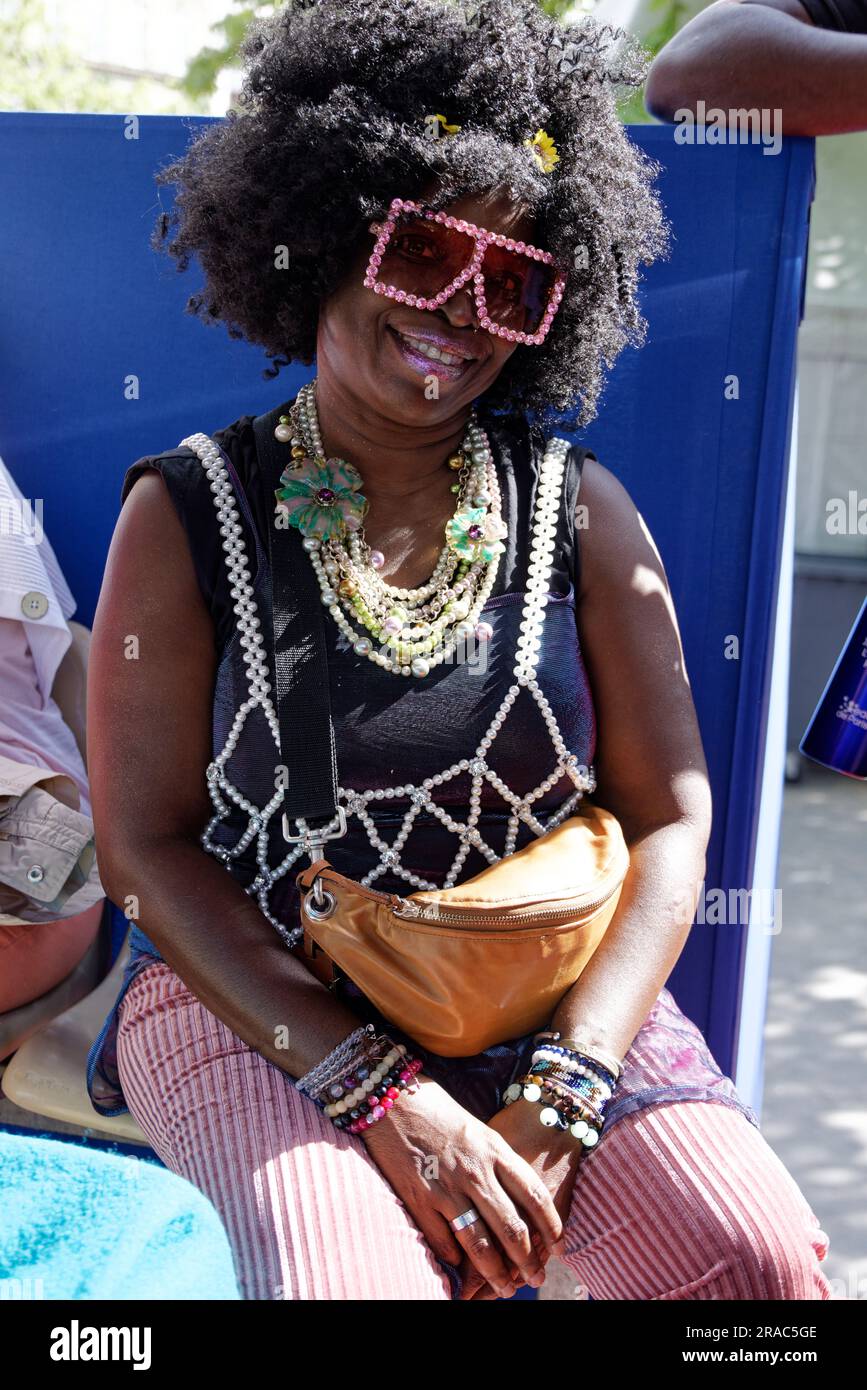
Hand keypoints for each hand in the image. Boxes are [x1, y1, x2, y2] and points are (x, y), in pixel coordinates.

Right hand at [359, 1076, 562, 1298]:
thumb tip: (520, 1202)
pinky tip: (462, 1270)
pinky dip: (456, 1261)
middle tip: (537, 1278)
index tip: (559, 1247)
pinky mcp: (419, 1198)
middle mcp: (475, 1171)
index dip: (552, 1227)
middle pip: (512, 1227)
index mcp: (495, 1150)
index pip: (535, 1195)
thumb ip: (499, 1164)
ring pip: (480, 1243)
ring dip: (496, 1272)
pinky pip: (443, 1241)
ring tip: (506, 1288)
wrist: (392, 1098)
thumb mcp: (479, 1132)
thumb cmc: (439, 1112)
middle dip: (528, 1260)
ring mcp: (446, 1187)